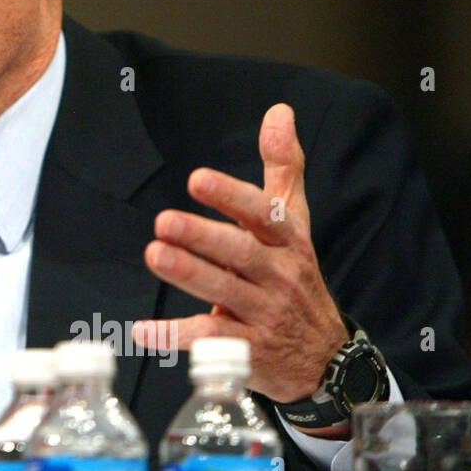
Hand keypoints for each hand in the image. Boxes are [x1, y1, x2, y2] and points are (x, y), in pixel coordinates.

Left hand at [134, 103, 349, 427]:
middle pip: (241, 253)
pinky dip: (176, 337)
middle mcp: (278, 275)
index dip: (231, 196)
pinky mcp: (249, 350)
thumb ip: (283, 167)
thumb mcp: (297, 221)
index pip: (263, 214)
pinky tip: (143, 330)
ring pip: (225, 292)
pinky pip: (211, 341)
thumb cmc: (297, 277)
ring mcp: (264, 314)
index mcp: (287, 241)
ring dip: (189, 274)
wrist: (327, 358)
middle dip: (203, 236)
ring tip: (155, 254)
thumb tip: (278, 112)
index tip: (197, 179)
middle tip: (163, 221)